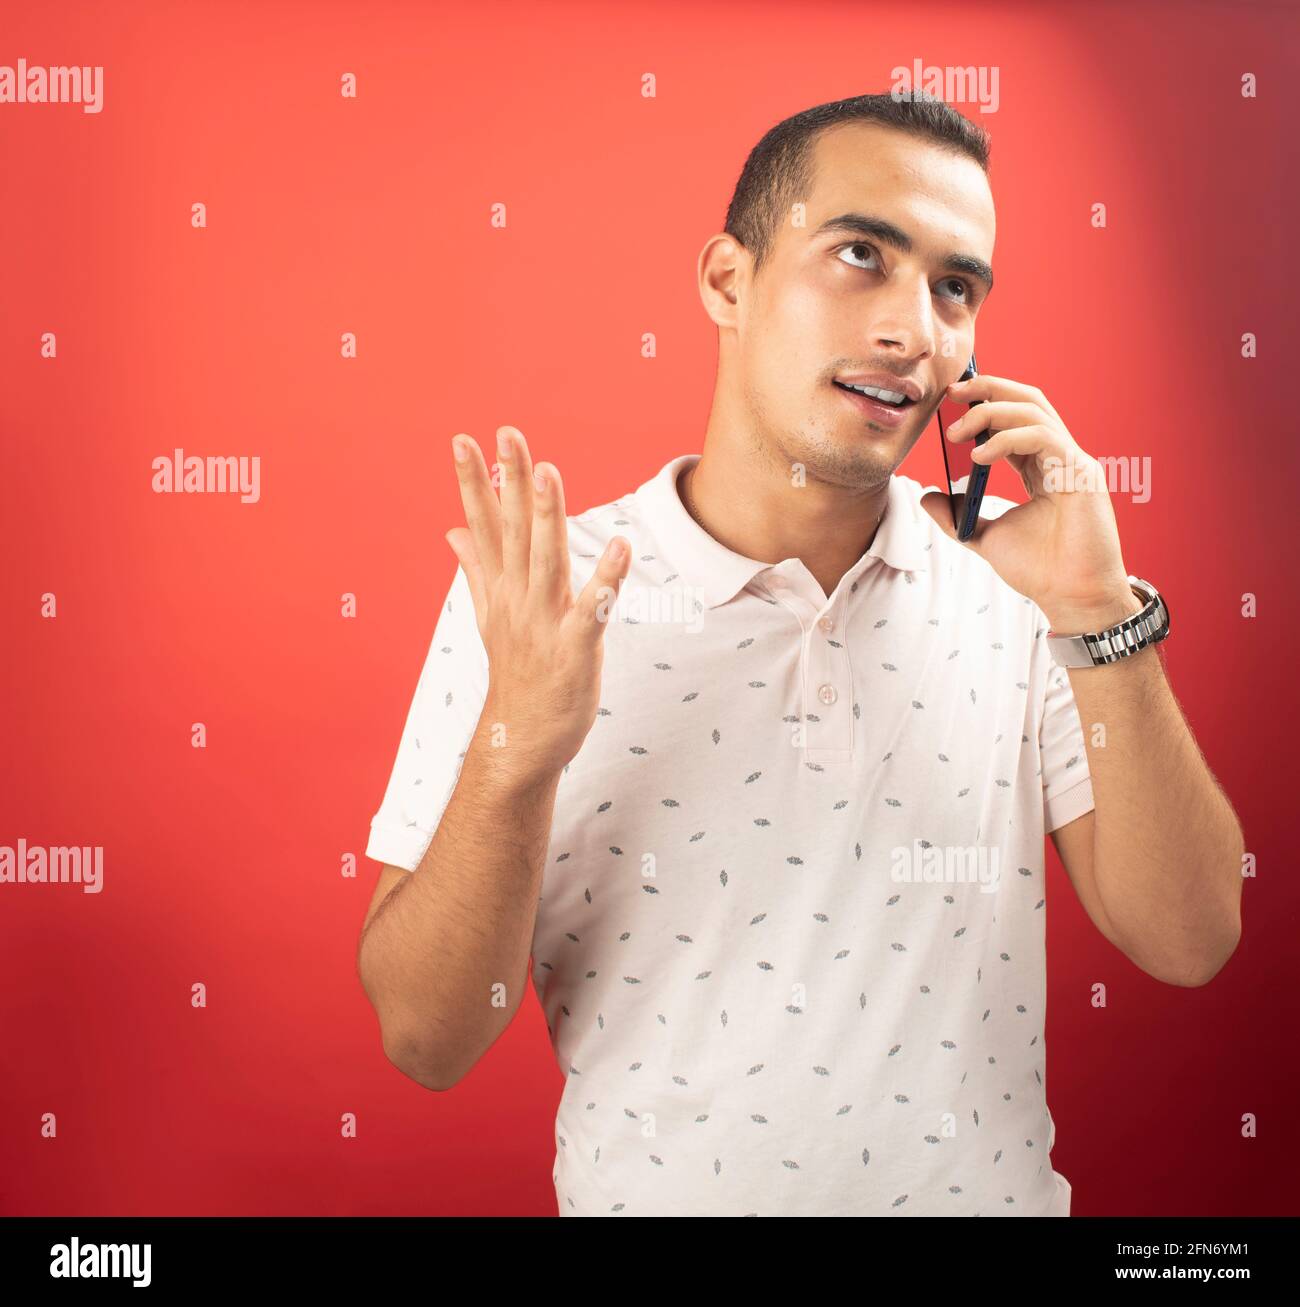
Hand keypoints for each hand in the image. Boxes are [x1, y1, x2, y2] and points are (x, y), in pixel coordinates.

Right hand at [445, 425, 630, 777]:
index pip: (485, 526)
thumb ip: (476, 568)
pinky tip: (620, 544)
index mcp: (501, 589)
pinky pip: (591, 611)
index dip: (474, 482)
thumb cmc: (516, 673)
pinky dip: (605, 580)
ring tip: (550, 471)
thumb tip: (452, 531)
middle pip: (514, 532)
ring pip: (546, 561)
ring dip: (548, 516)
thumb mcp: (490, 615)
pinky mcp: (574, 651)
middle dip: (510, 481)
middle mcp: (517, 600)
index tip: (463, 439)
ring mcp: (544, 625)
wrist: (520, 742)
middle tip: (507, 433)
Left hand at [919, 375, 1140, 632]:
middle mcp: (1059, 457)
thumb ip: (956, 515)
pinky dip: (1007, 439)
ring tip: (956, 432)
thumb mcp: (982, 537)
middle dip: (989, 389)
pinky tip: (978, 456)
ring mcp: (1073, 462)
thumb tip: (926, 496)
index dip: (984, 403)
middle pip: (1028, 401)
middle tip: (951, 394)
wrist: (1070, 598)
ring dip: (991, 412)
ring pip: (1034, 411)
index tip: (948, 403)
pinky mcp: (1081, 474)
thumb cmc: (1039, 570)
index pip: (1014, 419)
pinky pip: (1042, 437)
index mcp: (1040, 467)